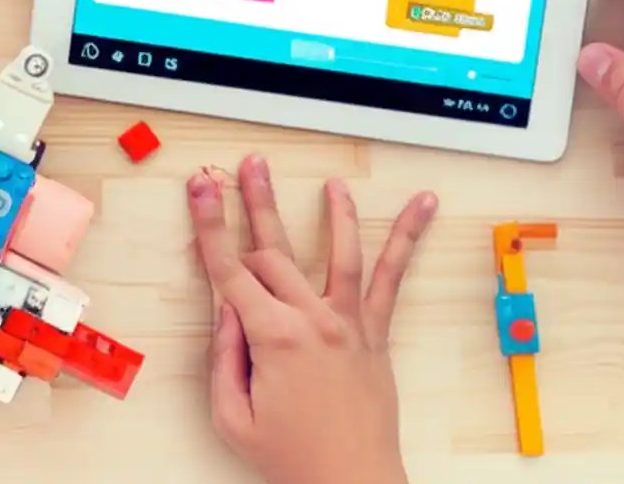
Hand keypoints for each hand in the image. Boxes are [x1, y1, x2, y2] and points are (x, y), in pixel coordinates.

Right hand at [187, 155, 438, 483]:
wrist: (353, 482)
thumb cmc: (294, 459)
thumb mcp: (232, 417)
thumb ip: (223, 358)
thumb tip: (226, 311)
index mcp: (273, 338)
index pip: (229, 270)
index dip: (210, 225)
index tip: (201, 190)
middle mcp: (314, 320)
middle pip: (273, 254)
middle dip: (252, 206)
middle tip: (239, 172)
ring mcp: (349, 322)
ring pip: (339, 251)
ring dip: (332, 211)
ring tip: (328, 182)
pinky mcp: (374, 332)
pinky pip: (391, 278)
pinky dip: (407, 238)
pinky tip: (421, 207)